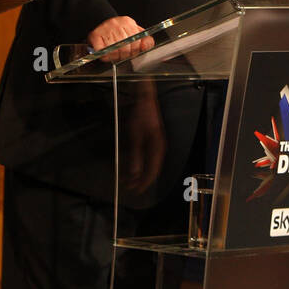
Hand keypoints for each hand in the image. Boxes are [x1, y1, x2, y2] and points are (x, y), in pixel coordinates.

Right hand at [88, 15, 153, 63]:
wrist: (99, 22)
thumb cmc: (118, 31)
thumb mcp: (133, 33)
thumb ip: (144, 40)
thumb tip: (146, 46)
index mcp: (128, 22)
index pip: (136, 41)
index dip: (135, 50)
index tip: (132, 52)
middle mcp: (116, 23)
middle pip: (125, 46)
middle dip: (125, 54)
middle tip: (122, 54)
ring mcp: (105, 28)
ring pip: (114, 50)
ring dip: (114, 55)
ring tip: (114, 53)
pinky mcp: (95, 35)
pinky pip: (102, 51)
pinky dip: (104, 55)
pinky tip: (106, 52)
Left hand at [118, 81, 166, 198]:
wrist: (144, 99)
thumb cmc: (141, 115)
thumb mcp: (135, 137)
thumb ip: (135, 156)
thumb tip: (134, 173)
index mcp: (157, 148)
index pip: (152, 172)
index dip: (143, 183)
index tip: (134, 190)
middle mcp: (159, 148)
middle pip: (151, 170)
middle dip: (140, 180)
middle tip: (129, 187)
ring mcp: (156, 144)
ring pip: (149, 164)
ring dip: (140, 173)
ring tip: (129, 179)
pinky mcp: (152, 140)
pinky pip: (148, 157)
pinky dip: (140, 164)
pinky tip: (132, 166)